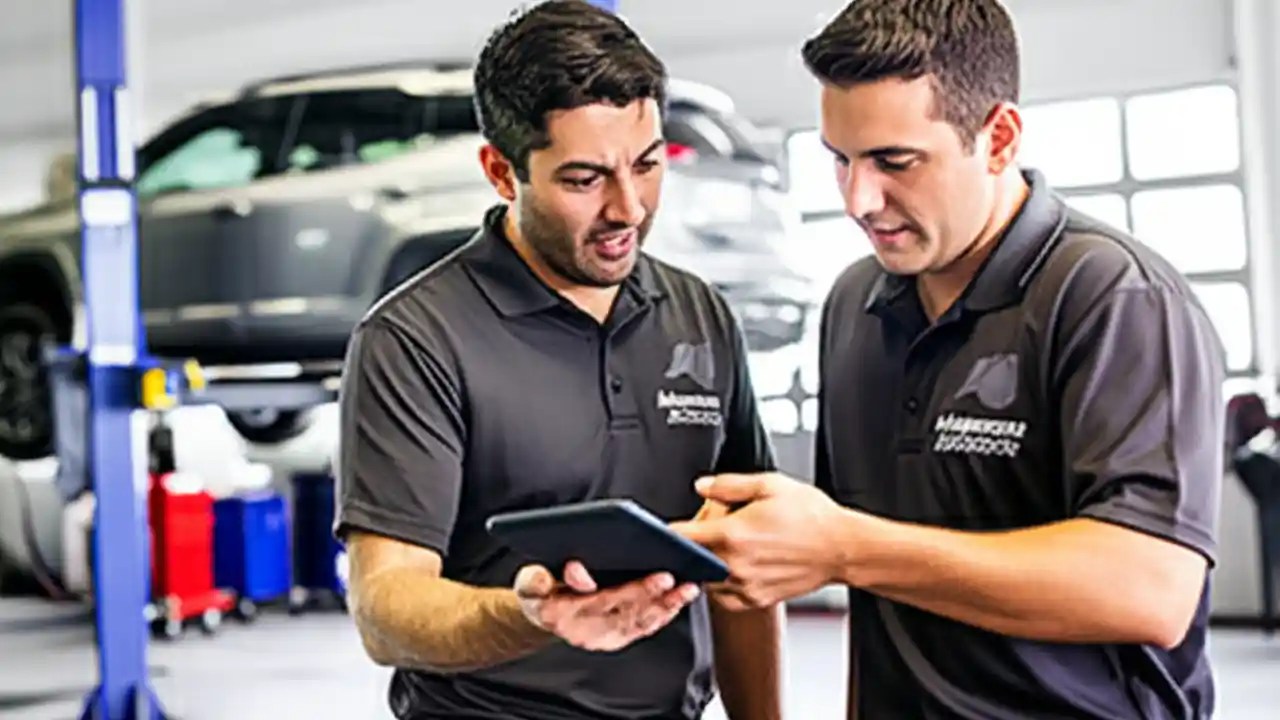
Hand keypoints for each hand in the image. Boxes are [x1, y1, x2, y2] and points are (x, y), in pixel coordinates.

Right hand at [513, 561, 699, 651]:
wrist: (546, 613)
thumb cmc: (541, 591)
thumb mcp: (529, 582)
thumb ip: (537, 578)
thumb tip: (573, 571)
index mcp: (559, 615)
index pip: (578, 601)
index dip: (592, 588)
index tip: (608, 574)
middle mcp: (585, 631)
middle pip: (618, 612)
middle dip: (643, 595)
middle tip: (665, 578)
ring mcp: (605, 637)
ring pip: (639, 622)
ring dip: (664, 606)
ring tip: (685, 588)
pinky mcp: (621, 637)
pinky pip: (647, 627)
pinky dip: (666, 613)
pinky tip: (681, 597)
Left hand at [671, 472, 847, 610]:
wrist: (841, 547)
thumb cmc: (810, 516)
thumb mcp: (769, 484)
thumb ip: (728, 485)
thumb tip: (701, 487)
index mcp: (733, 535)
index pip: (681, 537)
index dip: (669, 531)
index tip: (666, 527)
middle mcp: (734, 565)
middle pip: (691, 558)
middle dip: (695, 541)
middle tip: (720, 524)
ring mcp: (744, 586)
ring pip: (706, 578)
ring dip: (708, 562)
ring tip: (735, 543)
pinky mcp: (755, 600)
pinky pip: (724, 595)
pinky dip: (723, 581)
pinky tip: (740, 562)